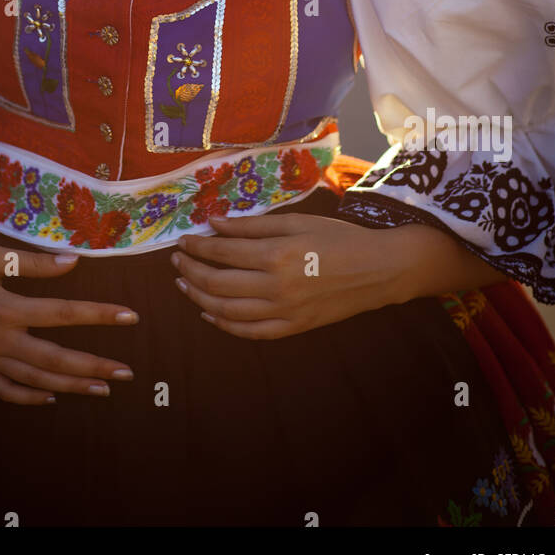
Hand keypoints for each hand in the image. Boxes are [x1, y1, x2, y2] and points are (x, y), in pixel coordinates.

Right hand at [0, 244, 138, 403]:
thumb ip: (33, 263)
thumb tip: (74, 262)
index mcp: (4, 308)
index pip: (63, 313)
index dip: (99, 315)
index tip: (130, 317)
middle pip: (56, 359)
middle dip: (94, 367)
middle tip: (127, 373)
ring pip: (36, 381)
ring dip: (72, 386)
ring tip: (103, 389)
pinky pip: (6, 392)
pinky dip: (31, 399)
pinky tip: (52, 398)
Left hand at [170, 211, 405, 338]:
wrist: (377, 270)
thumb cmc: (338, 238)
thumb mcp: (296, 221)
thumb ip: (252, 225)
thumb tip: (214, 223)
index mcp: (277, 255)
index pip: (222, 252)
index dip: (197, 246)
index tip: (183, 240)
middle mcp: (276, 287)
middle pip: (218, 283)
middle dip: (191, 271)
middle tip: (176, 260)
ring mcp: (284, 312)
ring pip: (227, 311)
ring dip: (199, 298)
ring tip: (184, 284)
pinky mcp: (293, 328)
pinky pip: (251, 332)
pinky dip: (225, 325)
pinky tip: (210, 314)